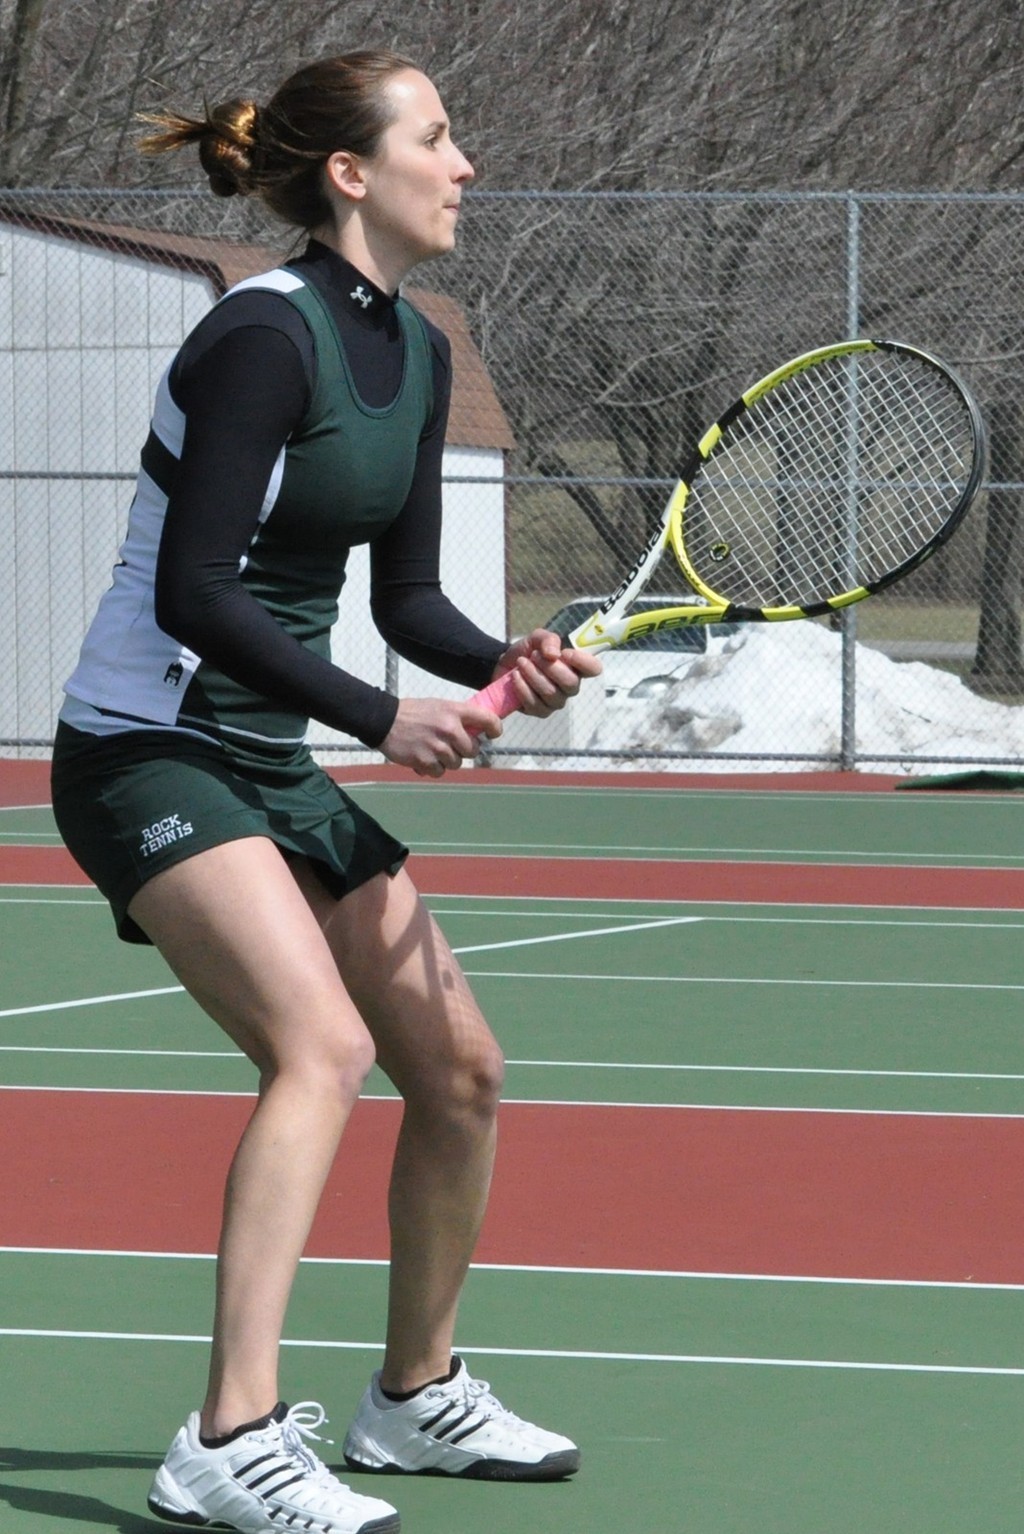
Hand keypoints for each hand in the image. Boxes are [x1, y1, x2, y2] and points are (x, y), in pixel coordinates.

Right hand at [380, 696, 501, 777]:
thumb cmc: (414, 713)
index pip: (488, 719)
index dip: (495, 728)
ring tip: (433, 750)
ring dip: (447, 760)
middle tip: (451, 745)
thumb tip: (478, 730)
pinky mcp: (425, 761)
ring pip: (456, 763)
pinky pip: (440, 772)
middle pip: (473, 750)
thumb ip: (457, 717)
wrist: (384, 721)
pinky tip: (424, 758)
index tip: (493, 734)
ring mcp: (437, 747)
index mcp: (453, 711)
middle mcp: (449, 729)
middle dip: (464, 750)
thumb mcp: (438, 706)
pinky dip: (433, 768)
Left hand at [493, 628, 602, 716]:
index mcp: (575, 667)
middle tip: (533, 655)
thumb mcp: (537, 638)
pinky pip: (534, 704)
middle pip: (571, 683)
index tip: (565, 653)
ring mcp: (556, 701)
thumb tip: (553, 654)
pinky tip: (516, 677)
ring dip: (532, 675)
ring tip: (521, 663)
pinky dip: (522, 687)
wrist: (504, 664)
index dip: (584, 661)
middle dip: (549, 667)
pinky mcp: (540, 711)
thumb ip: (548, 640)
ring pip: (550, 693)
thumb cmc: (528, 652)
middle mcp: (570, 687)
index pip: (594, 668)